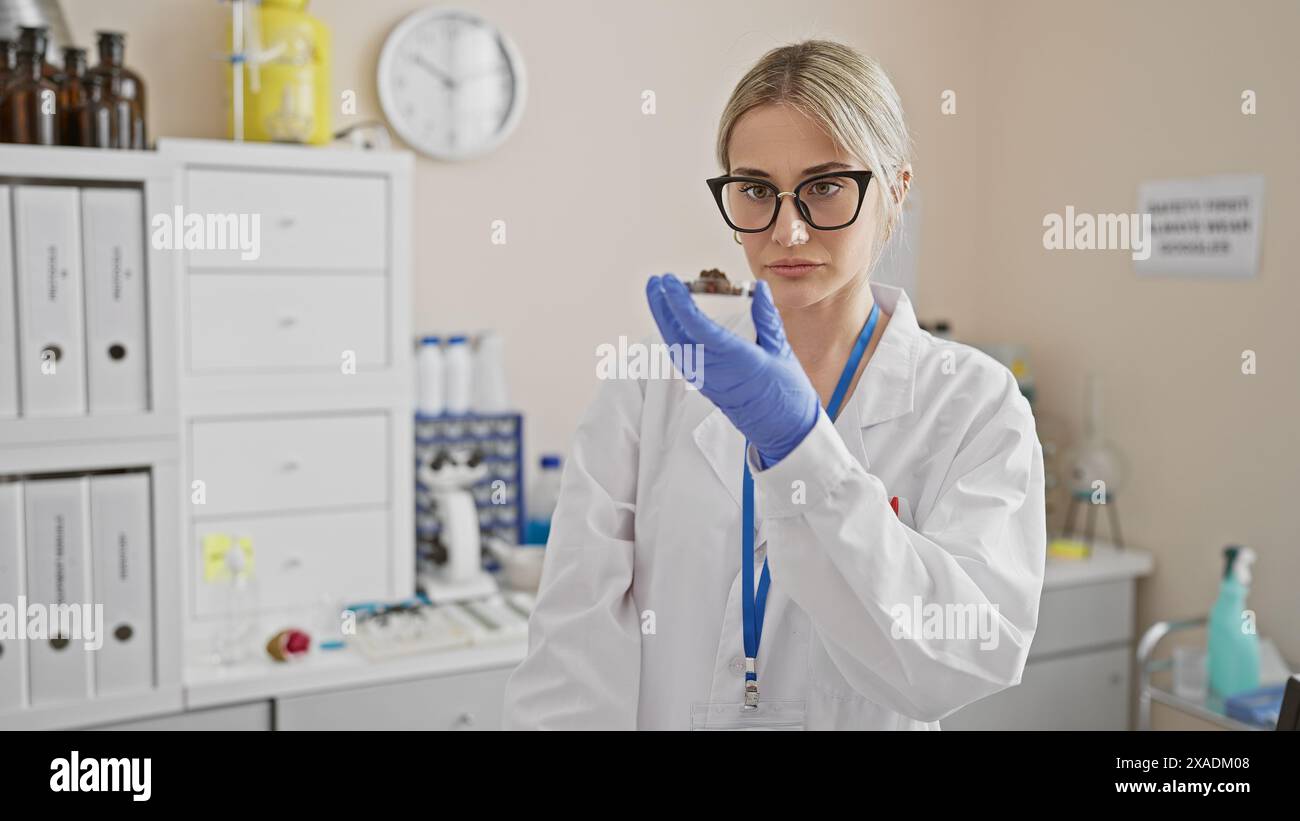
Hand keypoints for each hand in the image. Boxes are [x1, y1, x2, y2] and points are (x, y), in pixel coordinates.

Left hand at [646, 273, 818, 466]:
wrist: (785, 432)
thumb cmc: (788, 394)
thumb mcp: (781, 350)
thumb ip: (766, 317)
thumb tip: (759, 288)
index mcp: (736, 358)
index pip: (697, 326)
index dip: (679, 302)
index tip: (668, 281)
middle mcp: (715, 370)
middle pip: (676, 335)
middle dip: (661, 307)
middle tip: (654, 282)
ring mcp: (707, 380)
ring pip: (676, 346)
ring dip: (664, 320)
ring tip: (661, 295)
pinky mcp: (705, 385)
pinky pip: (683, 358)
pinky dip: (674, 335)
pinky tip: (675, 322)